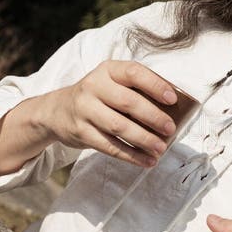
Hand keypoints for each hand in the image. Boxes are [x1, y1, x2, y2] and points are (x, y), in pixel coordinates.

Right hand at [40, 60, 178, 167]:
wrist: (57, 111)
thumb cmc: (98, 96)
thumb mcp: (112, 83)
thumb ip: (137, 90)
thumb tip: (174, 109)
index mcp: (108, 70)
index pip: (133, 72)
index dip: (155, 85)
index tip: (172, 99)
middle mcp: (94, 87)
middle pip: (128, 102)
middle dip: (153, 117)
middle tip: (171, 129)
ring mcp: (85, 110)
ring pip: (119, 127)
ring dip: (144, 139)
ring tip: (162, 148)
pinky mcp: (81, 132)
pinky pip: (110, 146)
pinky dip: (132, 156)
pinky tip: (147, 161)